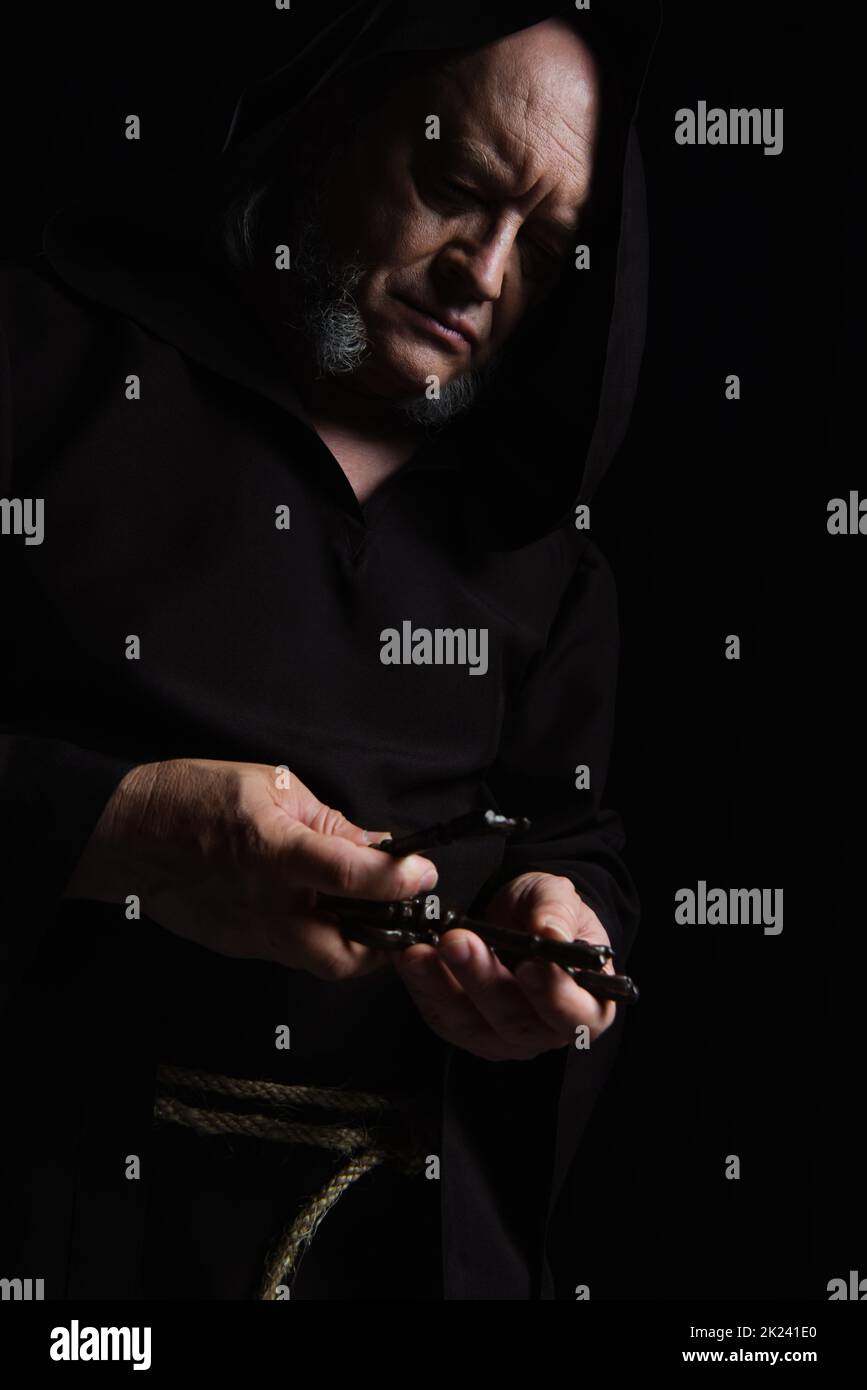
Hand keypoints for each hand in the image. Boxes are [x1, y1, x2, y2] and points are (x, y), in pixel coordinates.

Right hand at [63, 758, 437, 980]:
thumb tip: (379, 848)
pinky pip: (294, 954)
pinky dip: (319, 937)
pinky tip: (320, 908)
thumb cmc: (194, 797)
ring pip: (321, 964)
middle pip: (344, 956)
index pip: (349, 875)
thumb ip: (329, 823)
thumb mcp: (270, 785)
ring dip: (354, 945)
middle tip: (400, 913)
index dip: (396, 878)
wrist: (126, 833)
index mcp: (271, 850)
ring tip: (365, 910)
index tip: (423, 873)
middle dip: (384, 944)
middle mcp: (263, 904)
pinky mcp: (238, 947)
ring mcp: (248, 934)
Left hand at [392, 870, 616, 1059]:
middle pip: (515, 1022)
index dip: (554, 995)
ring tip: (420, 951)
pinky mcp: (462, 1030)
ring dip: (442, 987)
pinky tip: (409, 958)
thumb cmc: (548, 912)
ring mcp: (501, 1038)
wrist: (516, 916)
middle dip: (482, 981)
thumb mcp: (560, 899)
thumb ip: (558, 914)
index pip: (575, 1015)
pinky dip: (421, 987)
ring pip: (470, 1024)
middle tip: (457, 942)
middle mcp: (545, 1033)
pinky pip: (439, 1016)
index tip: (531, 964)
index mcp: (586, 1006)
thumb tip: (549, 933)